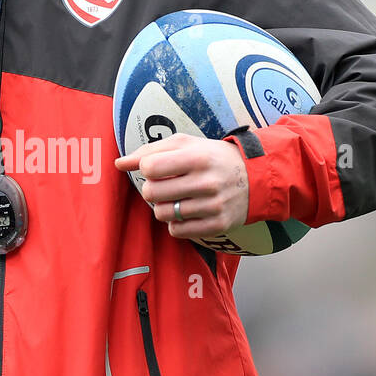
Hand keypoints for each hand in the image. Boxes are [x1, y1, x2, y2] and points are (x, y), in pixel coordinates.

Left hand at [115, 133, 249, 239]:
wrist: (256, 177)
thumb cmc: (212, 157)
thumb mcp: (185, 144)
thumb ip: (150, 151)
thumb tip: (119, 163)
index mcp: (198, 158)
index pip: (150, 167)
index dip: (147, 168)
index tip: (157, 168)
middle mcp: (207, 183)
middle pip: (151, 193)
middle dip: (152, 189)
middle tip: (164, 185)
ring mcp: (213, 207)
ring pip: (162, 214)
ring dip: (163, 207)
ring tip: (176, 198)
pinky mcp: (217, 226)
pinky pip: (177, 231)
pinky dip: (175, 223)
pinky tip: (186, 212)